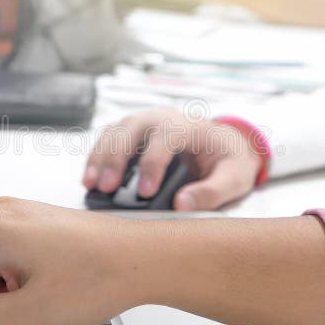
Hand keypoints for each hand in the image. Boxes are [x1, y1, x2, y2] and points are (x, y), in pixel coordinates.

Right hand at [0, 176, 155, 324]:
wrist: (142, 258)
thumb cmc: (99, 273)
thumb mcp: (28, 312)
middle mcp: (1, 215)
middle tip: (18, 300)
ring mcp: (17, 222)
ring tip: (36, 292)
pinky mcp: (29, 229)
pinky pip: (0, 259)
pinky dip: (12, 280)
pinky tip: (42, 285)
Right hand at [83, 108, 263, 210]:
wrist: (224, 146)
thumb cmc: (229, 160)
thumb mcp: (234, 177)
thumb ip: (212, 192)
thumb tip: (182, 205)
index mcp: (188, 126)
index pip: (165, 138)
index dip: (152, 163)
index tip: (145, 191)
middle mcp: (161, 120)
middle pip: (131, 128)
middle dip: (116, 157)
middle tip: (106, 187)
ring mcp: (143, 125)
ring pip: (114, 132)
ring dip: (100, 157)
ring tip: (91, 184)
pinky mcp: (131, 137)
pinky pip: (108, 140)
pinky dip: (96, 158)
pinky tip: (90, 179)